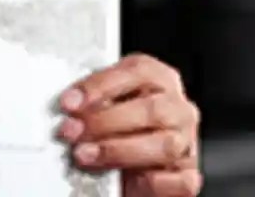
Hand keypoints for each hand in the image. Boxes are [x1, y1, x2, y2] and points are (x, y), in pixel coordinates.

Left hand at [58, 53, 201, 195]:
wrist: (124, 167)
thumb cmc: (110, 126)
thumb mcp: (101, 104)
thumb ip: (91, 101)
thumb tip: (65, 108)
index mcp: (158, 79)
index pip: (137, 71)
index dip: (100, 86)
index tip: (68, 102)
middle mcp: (177, 108)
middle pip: (151, 109)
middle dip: (104, 121)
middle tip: (71, 131)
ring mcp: (187, 142)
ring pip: (163, 145)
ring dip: (117, 151)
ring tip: (84, 155)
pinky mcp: (188, 176)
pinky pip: (178, 180)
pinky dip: (150, 182)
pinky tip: (124, 181)